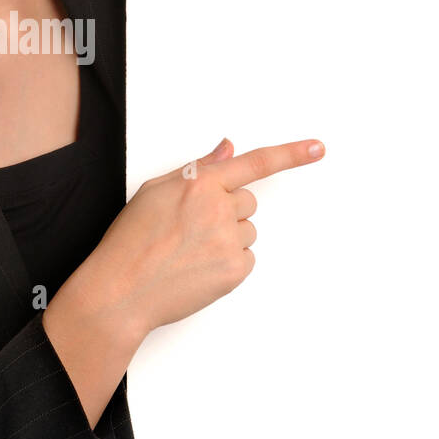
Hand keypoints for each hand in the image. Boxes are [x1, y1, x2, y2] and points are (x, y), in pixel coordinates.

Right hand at [78, 136, 325, 337]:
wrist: (121, 290)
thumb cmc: (131, 240)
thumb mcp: (155, 191)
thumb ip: (197, 168)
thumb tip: (228, 149)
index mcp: (198, 183)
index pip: (254, 163)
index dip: (291, 154)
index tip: (317, 148)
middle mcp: (218, 208)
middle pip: (247, 202)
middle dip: (226, 211)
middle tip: (190, 229)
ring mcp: (228, 240)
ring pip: (246, 231)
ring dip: (226, 238)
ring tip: (189, 252)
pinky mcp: (235, 270)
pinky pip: (246, 258)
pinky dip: (228, 263)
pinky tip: (198, 268)